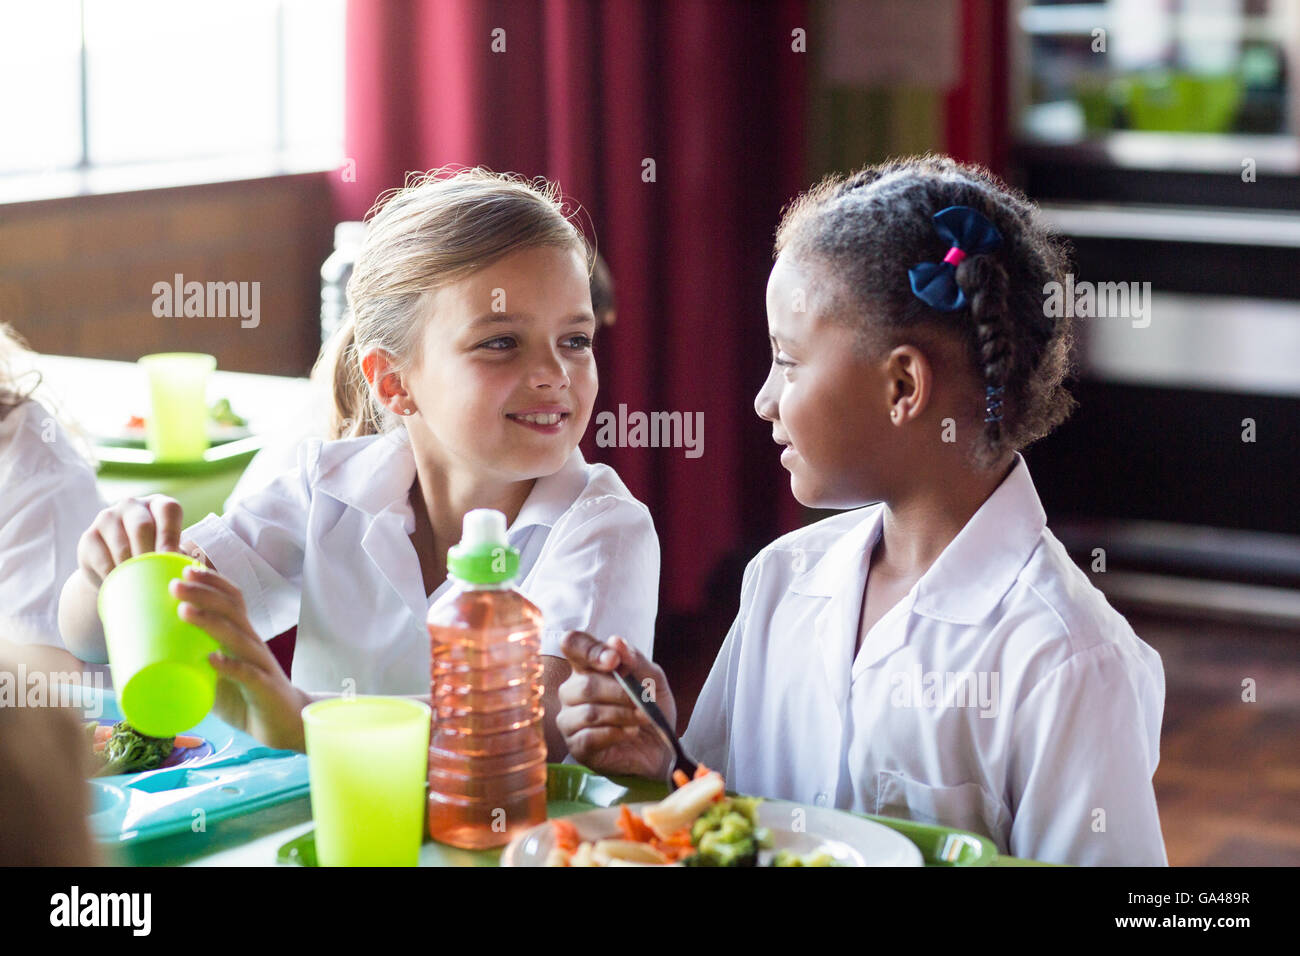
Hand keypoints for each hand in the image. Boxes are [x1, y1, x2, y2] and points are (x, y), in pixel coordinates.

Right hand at [77, 495, 184, 587]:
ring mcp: (107, 518)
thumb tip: (186, 570)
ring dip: (132, 569)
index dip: (170, 534)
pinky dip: (114, 575)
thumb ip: (180, 557)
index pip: (168, 509)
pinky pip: (102, 559)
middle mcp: (132, 505)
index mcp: (158, 505)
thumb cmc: (154, 559)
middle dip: (150, 555)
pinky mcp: (89, 536)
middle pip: (141, 527)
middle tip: (155, 576)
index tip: (172, 558)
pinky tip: (121, 585)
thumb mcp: (170, 554)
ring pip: (121, 545)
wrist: (115, 570)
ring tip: (141, 586)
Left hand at [170, 565, 309, 751]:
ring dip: (210, 621)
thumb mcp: (218, 672)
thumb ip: (193, 662)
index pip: (233, 599)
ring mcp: (260, 665)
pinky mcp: (264, 689)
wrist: (286, 722)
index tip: (184, 568)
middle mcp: (253, 644)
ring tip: (184, 611)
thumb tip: (144, 656)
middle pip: (232, 610)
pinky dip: (230, 666)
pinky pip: (248, 674)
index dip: (212, 581)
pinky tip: (213, 660)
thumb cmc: (246, 694)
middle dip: (203, 593)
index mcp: (243, 636)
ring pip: (238, 636)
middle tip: (174, 584)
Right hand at [557, 632, 675, 779]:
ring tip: (642, 718)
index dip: (589, 650)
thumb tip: (615, 641)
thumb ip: (635, 659)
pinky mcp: (576, 746)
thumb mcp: (653, 679)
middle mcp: (572, 691)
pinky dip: (616, 733)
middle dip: (620, 693)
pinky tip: (630, 732)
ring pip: (589, 712)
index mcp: (588, 667)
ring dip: (622, 714)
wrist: (661, 747)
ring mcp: (571, 719)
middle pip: (585, 685)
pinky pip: (589, 737)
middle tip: (643, 702)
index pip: (572, 645)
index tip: (613, 661)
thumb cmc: (651, 708)